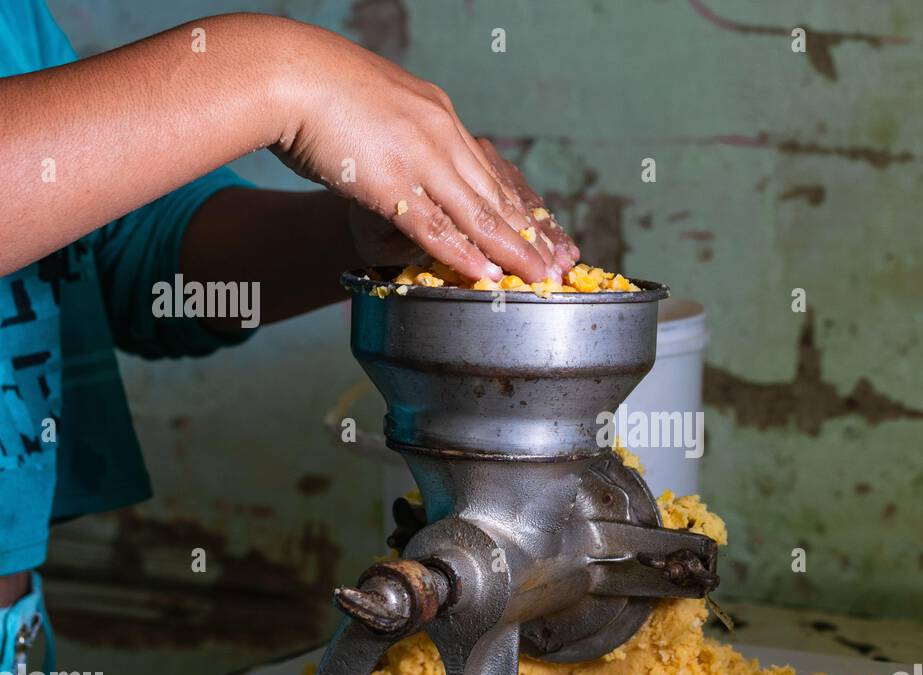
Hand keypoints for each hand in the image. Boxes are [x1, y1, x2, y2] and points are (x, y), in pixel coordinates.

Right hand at [271, 21, 575, 281]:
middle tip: (563, 266)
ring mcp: (418, 157)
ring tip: (541, 279)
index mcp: (440, 116)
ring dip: (513, 252)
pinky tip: (486, 275)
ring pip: (477, 214)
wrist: (283, 71)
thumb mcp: (380, 106)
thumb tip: (411, 159)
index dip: (523, 209)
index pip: (492, 172)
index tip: (550, 236)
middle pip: (497, 196)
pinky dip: (464, 255)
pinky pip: (435, 227)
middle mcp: (440, 135)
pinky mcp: (389, 180)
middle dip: (533, 236)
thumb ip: (403, 135)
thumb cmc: (319, 90)